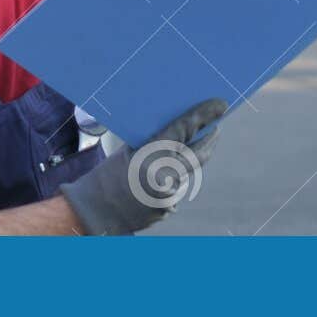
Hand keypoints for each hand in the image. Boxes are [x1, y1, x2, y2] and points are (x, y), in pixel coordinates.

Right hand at [58, 98, 226, 234]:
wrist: (95, 211)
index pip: (184, 129)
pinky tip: (159, 180)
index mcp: (150, 154)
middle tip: (216, 127)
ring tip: (181, 151)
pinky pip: (177, 189)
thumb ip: (155, 143)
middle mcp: (162, 175)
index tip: (221, 105)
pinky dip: (172, 181)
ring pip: (188, 172)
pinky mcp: (167, 208)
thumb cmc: (108, 174)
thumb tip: (181, 130)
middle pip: (198, 153)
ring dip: (188, 161)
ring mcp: (167, 195)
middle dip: (209, 139)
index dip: (204, 115)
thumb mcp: (129, 150)